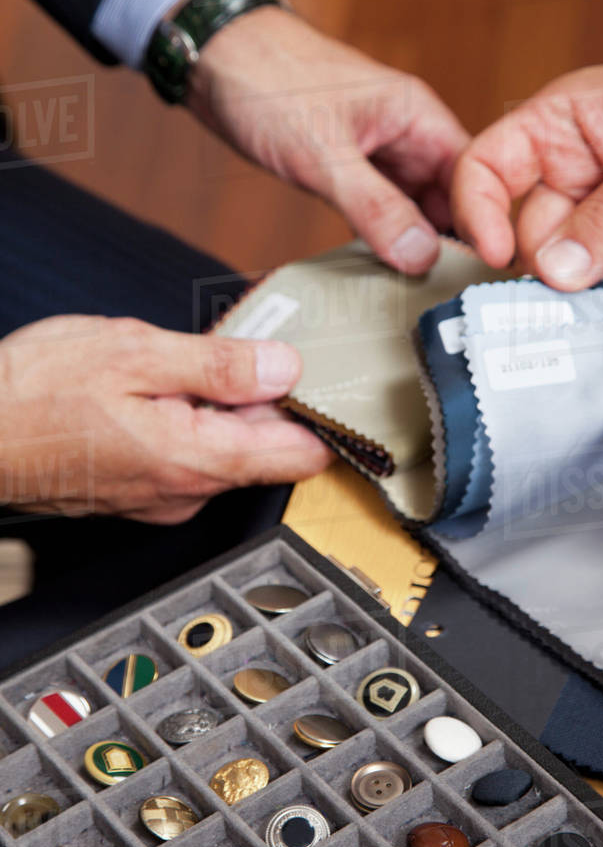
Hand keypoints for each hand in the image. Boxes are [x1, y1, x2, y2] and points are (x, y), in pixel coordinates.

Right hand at [0, 315, 331, 522]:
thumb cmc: (33, 395)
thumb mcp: (134, 354)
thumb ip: (218, 365)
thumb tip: (285, 368)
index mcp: (197, 459)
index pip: (301, 456)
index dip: (321, 414)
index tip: (325, 377)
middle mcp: (188, 491)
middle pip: (267, 449)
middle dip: (267, 399)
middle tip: (247, 349)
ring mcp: (165, 497)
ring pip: (228, 449)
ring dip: (224, 406)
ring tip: (190, 366)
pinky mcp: (143, 492)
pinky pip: (193, 455)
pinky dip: (193, 420)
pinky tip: (163, 390)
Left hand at [186, 7, 467, 274]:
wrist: (212, 57)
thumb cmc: (267, 82)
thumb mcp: (323, 153)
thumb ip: (374, 206)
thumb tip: (421, 255)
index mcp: (417, 117)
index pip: (472, 178)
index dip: (481, 225)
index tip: (477, 274)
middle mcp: (406, 134)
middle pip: (448, 199)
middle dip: (448, 244)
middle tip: (446, 298)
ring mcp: (377, 152)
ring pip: (413, 209)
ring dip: (412, 245)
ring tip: (417, 294)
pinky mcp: (348, 167)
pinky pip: (379, 210)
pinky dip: (380, 238)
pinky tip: (377, 271)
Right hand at [452, 58, 602, 288]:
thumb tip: (553, 270)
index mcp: (565, 124)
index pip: (488, 165)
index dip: (480, 209)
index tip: (497, 254)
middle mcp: (574, 173)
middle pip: (522, 230)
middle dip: (538, 264)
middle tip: (565, 291)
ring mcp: (601, 219)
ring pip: (556, 269)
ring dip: (568, 295)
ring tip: (585, 313)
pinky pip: (597, 291)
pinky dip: (598, 309)